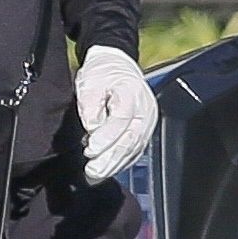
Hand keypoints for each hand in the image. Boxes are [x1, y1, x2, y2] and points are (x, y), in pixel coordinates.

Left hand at [75, 46, 155, 184]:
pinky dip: (121, 162)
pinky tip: (108, 170)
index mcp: (132, 92)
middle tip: (92, 170)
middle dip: (110, 158)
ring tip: (96, 174)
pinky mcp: (144, 130)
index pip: (121, 120)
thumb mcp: (89, 82)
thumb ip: (90, 107)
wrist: (116, 64)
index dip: (105, 138)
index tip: (89, 149)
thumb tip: (92, 130)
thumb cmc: (102, 73)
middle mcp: (146, 109)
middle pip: (131, 139)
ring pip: (134, 148)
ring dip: (115, 164)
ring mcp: (148, 121)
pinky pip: (135, 150)